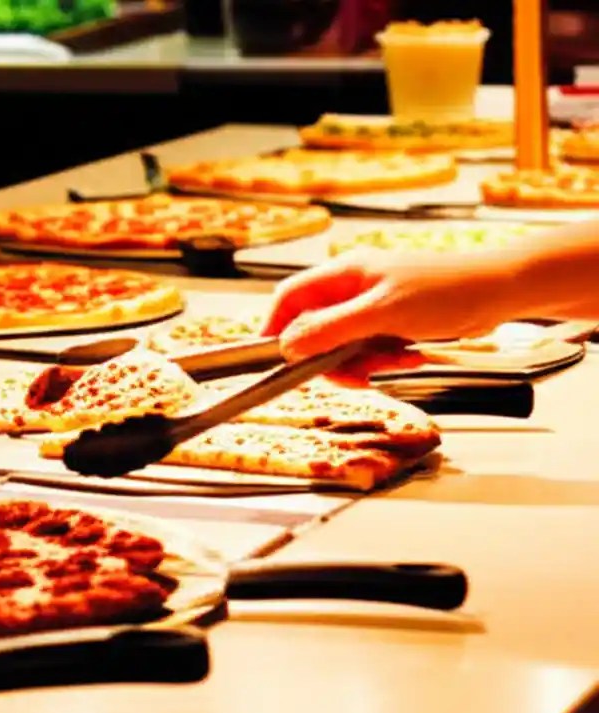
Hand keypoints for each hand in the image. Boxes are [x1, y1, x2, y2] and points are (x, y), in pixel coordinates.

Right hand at [261, 250, 513, 380]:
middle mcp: (353, 287)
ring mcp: (373, 305)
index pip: (290, 297)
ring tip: (389, 363)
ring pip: (342, 343)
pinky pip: (369, 348)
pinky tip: (405, 358)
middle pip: (314, 327)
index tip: (275, 358)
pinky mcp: (393, 321)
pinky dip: (381, 360)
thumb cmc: (448, 291)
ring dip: (359, 362)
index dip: (275, 327)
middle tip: (348, 374)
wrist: (501, 291)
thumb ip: (331, 329)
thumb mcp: (383, 314)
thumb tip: (288, 344)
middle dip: (327, 356)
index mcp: (344, 273)